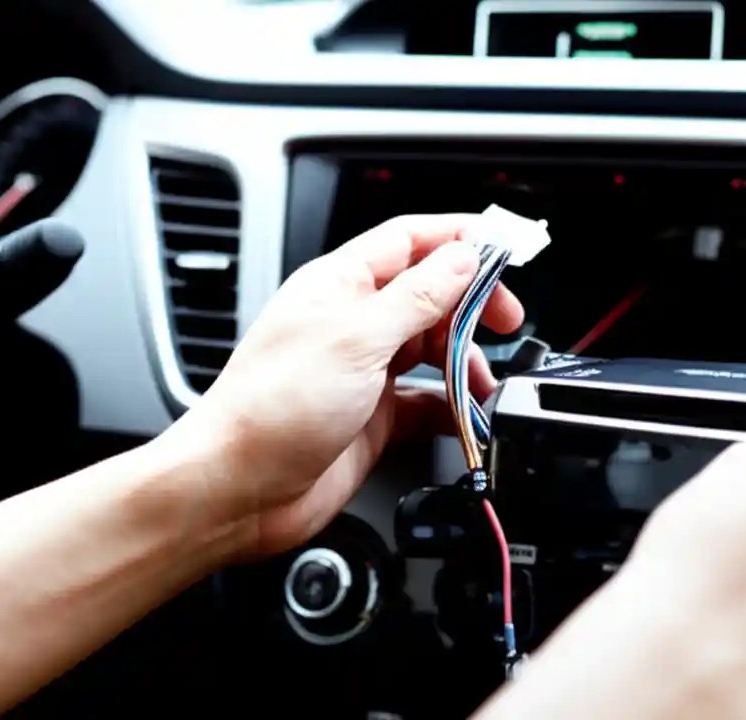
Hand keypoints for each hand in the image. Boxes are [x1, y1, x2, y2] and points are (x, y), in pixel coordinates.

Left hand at [162, 214, 522, 557]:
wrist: (238, 490)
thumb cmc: (272, 409)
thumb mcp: (358, 339)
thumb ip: (418, 297)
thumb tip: (463, 258)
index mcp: (340, 285)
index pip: (409, 239)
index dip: (458, 238)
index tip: (505, 249)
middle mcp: (353, 322)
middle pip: (430, 294)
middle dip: (473, 304)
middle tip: (507, 321)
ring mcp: (363, 370)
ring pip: (433, 349)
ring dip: (466, 362)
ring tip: (481, 383)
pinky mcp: (372, 416)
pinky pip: (427, 402)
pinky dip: (452, 408)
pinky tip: (464, 418)